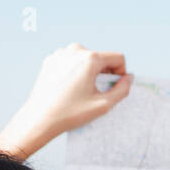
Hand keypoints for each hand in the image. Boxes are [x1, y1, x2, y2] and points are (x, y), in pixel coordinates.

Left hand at [0, 44, 133, 159]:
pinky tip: (69, 88)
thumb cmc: (70, 113)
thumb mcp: (103, 105)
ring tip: (82, 91)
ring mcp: (61, 54)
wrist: (40, 118)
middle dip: (104, 73)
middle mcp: (75, 50)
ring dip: (90, 72)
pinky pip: (71, 62)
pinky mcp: (51, 60)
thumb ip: (122, 90)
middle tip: (97, 93)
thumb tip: (129, 78)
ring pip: (86, 59)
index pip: (118, 58)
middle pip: (101, 58)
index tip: (114, 87)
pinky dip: (75, 72)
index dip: (121, 73)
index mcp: (90, 59)